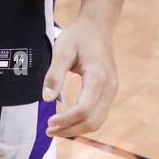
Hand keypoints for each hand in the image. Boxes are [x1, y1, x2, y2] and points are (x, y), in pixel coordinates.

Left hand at [42, 18, 118, 138]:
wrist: (97, 28)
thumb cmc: (78, 37)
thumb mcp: (62, 50)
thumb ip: (54, 74)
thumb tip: (46, 99)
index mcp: (98, 77)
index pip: (83, 109)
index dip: (66, 121)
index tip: (48, 123)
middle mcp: (109, 87)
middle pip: (92, 121)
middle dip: (70, 130)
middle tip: (49, 131)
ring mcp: (112, 90)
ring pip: (97, 121)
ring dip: (77, 129)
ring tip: (57, 129)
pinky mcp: (110, 92)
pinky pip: (99, 114)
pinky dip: (84, 122)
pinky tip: (69, 121)